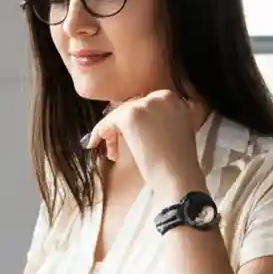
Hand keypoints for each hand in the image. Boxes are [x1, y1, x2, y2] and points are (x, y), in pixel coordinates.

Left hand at [82, 90, 206, 201]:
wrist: (178, 177)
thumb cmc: (178, 164)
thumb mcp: (177, 131)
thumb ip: (162, 118)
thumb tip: (139, 119)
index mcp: (174, 98)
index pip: (145, 104)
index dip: (135, 121)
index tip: (127, 135)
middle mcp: (161, 96)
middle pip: (131, 107)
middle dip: (121, 127)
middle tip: (116, 148)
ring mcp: (146, 104)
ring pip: (119, 113)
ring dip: (111, 132)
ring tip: (112, 153)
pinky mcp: (132, 116)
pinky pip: (109, 120)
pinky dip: (99, 131)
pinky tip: (94, 143)